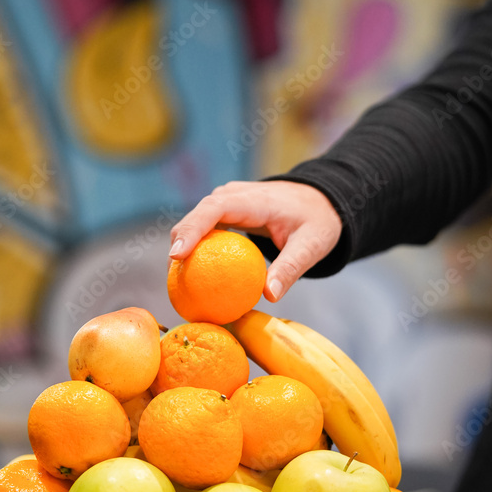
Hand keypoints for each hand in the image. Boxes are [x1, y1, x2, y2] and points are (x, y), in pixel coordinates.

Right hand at [169, 180, 342, 301]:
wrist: (319, 201)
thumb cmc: (316, 221)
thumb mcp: (311, 246)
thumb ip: (290, 269)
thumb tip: (270, 296)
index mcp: (254, 200)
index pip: (215, 208)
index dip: (192, 230)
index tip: (177, 255)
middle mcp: (235, 195)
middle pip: (197, 214)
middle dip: (179, 242)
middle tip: (172, 277)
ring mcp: (228, 200)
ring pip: (196, 220)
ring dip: (184, 246)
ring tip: (178, 280)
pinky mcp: (226, 211)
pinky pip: (205, 228)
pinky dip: (196, 248)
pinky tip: (192, 274)